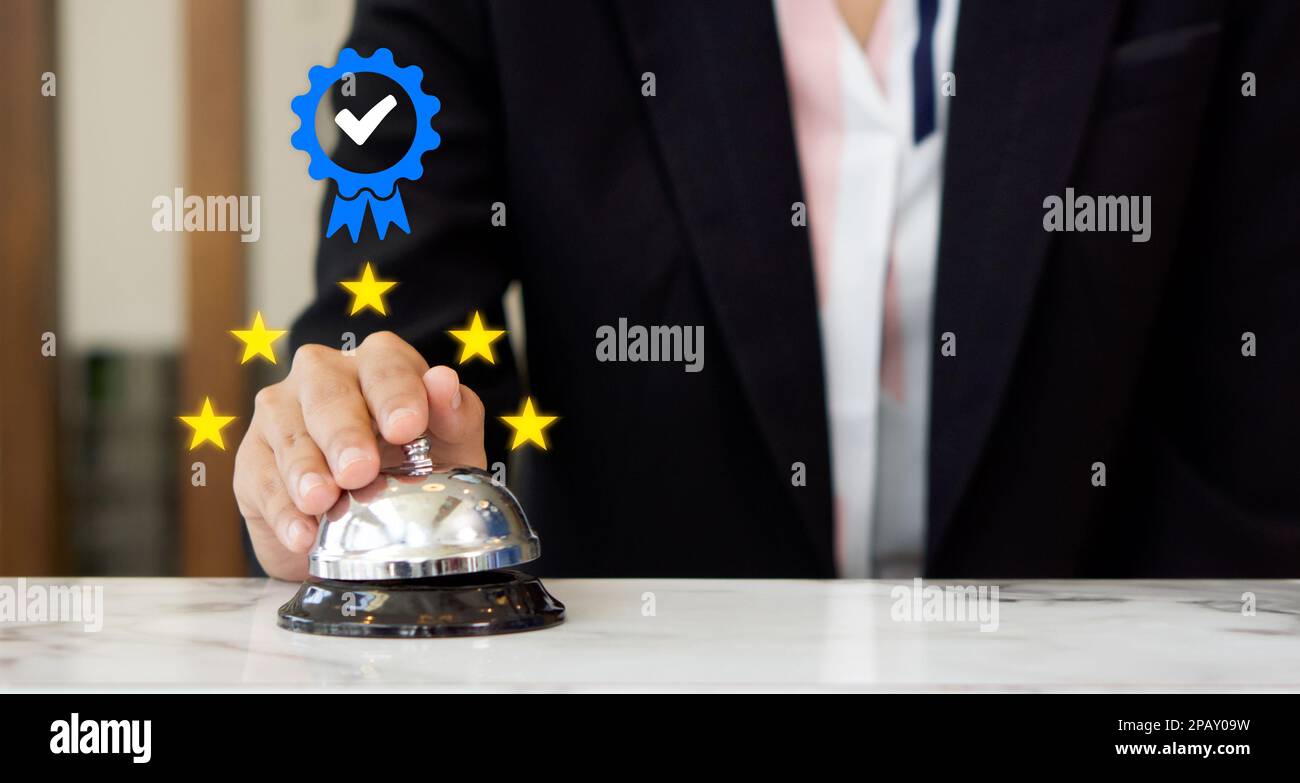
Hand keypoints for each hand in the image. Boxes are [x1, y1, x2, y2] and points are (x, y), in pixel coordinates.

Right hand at [234, 332, 486, 579]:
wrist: (372, 523)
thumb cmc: (416, 468)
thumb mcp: (451, 448)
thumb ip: (456, 415)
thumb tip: (444, 383)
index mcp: (378, 363)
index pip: (384, 363)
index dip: (395, 393)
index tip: (406, 427)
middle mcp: (324, 375)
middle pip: (326, 391)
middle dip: (344, 433)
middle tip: (359, 470)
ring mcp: (282, 413)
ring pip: (287, 430)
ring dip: (304, 469)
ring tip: (322, 501)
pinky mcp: (253, 458)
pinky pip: (261, 478)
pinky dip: (282, 510)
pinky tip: (301, 532)